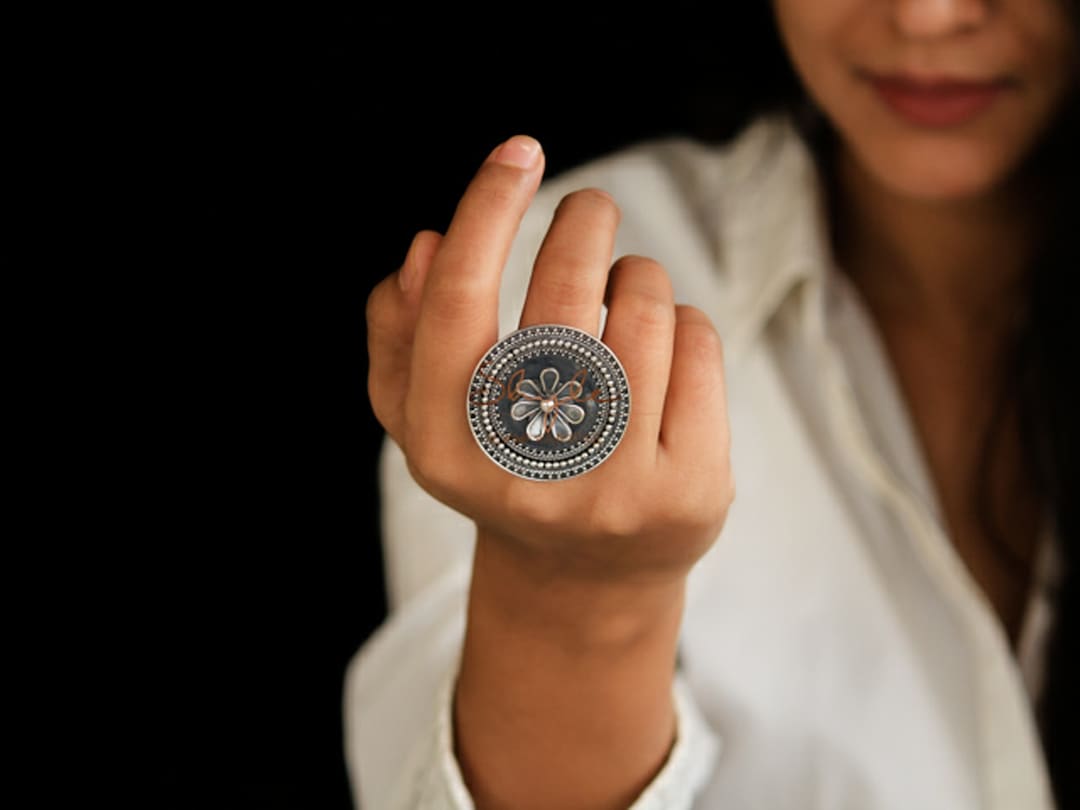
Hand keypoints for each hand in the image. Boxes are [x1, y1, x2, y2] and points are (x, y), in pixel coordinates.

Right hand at [366, 135, 732, 587]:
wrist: (584, 575)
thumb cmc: (503, 464)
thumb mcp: (426, 413)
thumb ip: (401, 330)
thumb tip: (426, 246)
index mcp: (445, 442)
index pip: (457, 299)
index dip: (485, 210)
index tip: (518, 151)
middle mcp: (526, 468)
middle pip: (565, 289)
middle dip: (583, 220)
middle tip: (589, 207)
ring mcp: (613, 486)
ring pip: (643, 305)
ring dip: (635, 277)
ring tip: (621, 304)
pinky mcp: (687, 490)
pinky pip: (698, 343)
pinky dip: (680, 324)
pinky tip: (660, 360)